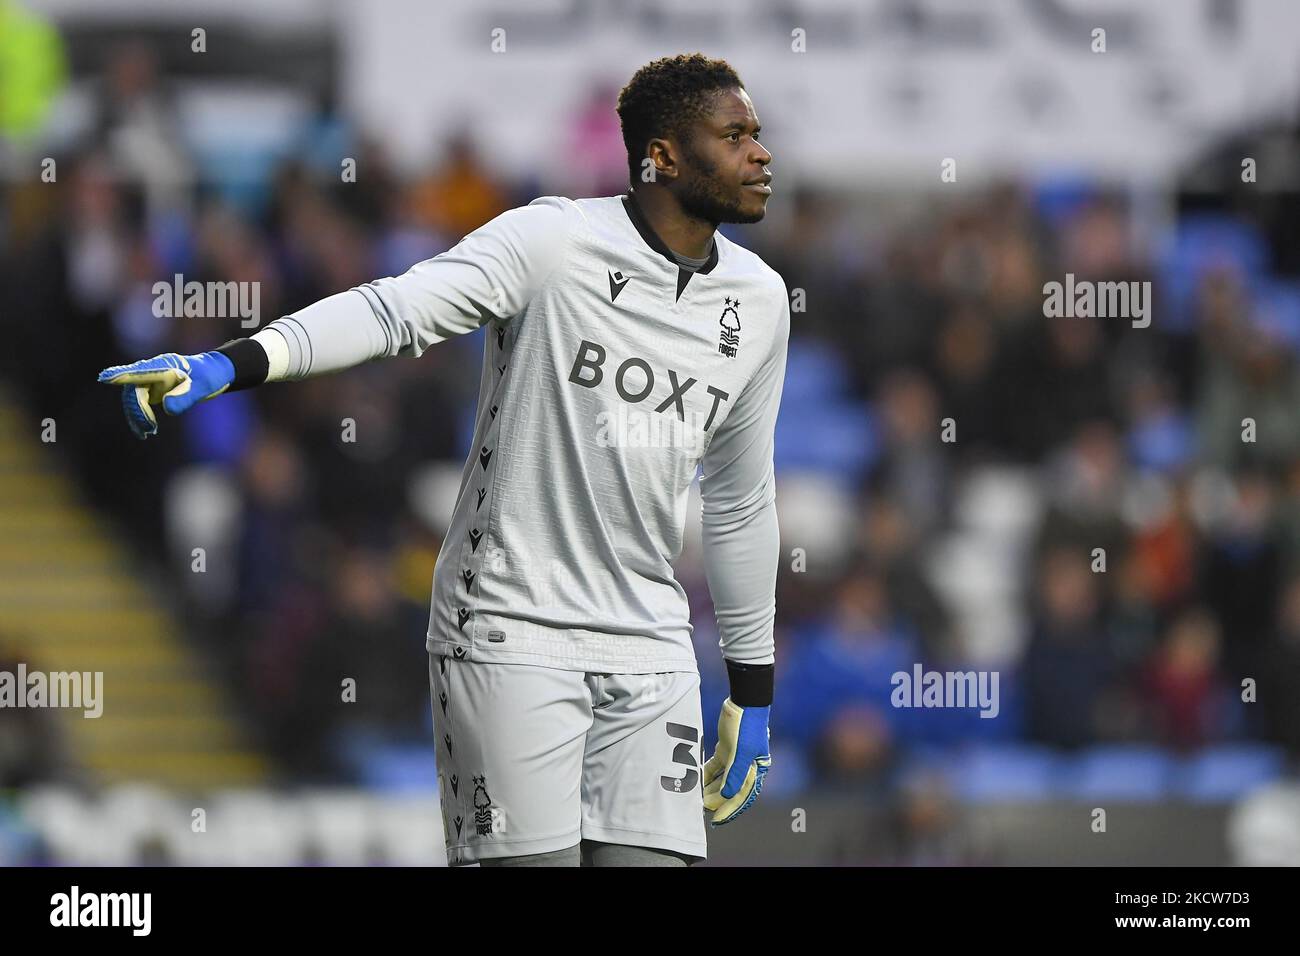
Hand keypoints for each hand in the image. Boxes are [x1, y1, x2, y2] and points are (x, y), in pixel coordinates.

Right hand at [97, 351, 234, 439]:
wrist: (214, 373)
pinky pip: (139, 402)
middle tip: (148, 429)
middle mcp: (153, 370)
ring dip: (136, 416)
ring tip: (146, 433)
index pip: (139, 371)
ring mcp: (150, 379)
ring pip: (134, 398)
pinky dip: (140, 416)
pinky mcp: (152, 389)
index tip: (104, 378)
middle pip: (133, 389)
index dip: (121, 375)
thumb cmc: (209, 377)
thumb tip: (166, 408)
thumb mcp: (202, 388)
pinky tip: (146, 431)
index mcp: (164, 365)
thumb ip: (185, 397)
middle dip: (137, 410)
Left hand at [702, 698, 770, 825]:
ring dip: (711, 789)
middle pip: (731, 789)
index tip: (715, 820)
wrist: (744, 701)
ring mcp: (736, 757)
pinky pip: (717, 766)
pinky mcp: (727, 748)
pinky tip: (698, 781)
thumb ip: (735, 776)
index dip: (728, 809)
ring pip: (723, 779)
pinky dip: (708, 774)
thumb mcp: (740, 752)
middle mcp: (747, 766)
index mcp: (756, 770)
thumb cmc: (746, 726)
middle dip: (718, 801)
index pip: (741, 796)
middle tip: (702, 810)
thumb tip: (727, 796)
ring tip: (698, 799)